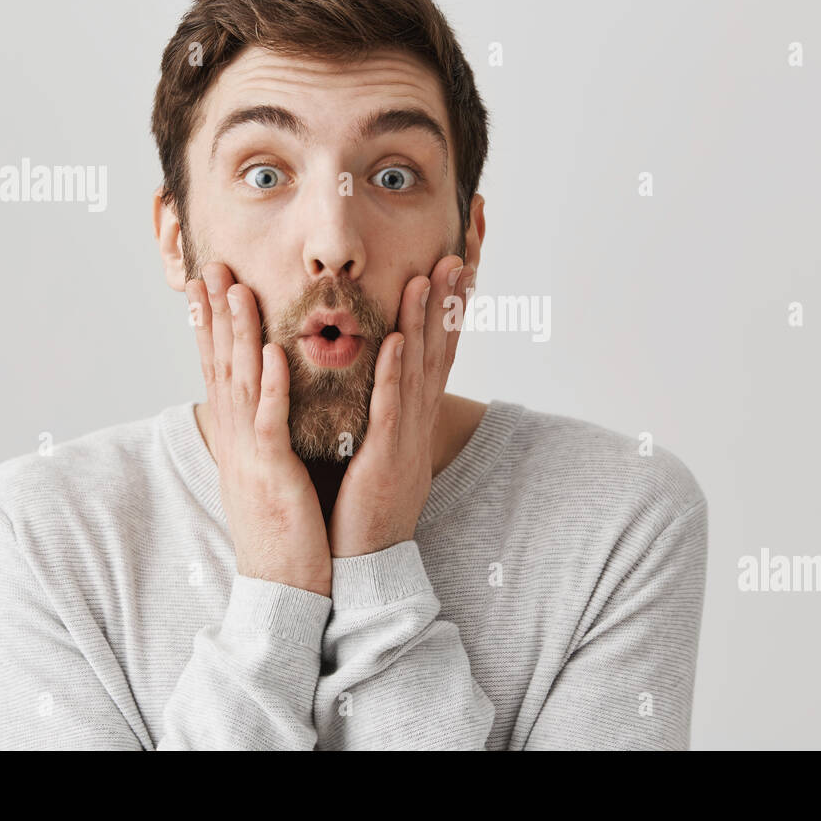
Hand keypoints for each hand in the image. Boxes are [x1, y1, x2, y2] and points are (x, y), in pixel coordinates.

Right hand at [187, 262, 331, 595]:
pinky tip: (269, 353)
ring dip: (237, 334)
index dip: (211, 325)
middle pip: (220, 365)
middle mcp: (236, 440)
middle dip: (216, 314)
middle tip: (210, 267)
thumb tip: (266, 404)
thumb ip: (265, 434)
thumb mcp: (267, 472)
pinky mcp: (272, 474)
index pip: (219, 370)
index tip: (206, 283)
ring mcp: (251, 455)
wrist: (283, 586)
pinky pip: (269, 423)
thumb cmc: (284, 529)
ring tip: (236, 289)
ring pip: (240, 383)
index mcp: (238, 438)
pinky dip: (268, 386)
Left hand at [327, 255, 473, 556]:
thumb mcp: (379, 450)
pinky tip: (397, 340)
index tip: (454, 273)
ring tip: (427, 278)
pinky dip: (394, 373)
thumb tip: (378, 381)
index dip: (446, 314)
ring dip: (424, 323)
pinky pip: (390, 408)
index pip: (434, 355)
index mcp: (413, 419)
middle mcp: (416, 422)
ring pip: (418, 370)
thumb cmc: (365, 508)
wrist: (367, 562)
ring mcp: (405, 438)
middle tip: (455, 258)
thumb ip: (381, 413)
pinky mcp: (385, 457)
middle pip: (437, 352)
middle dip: (446, 304)